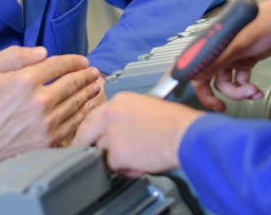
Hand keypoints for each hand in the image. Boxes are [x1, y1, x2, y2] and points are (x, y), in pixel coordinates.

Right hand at [0, 46, 101, 167]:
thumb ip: (13, 55)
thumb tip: (43, 53)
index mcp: (25, 81)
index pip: (59, 65)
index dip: (74, 61)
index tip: (82, 61)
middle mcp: (39, 102)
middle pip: (72, 84)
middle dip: (86, 76)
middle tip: (94, 72)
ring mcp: (46, 124)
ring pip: (77, 104)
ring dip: (89, 93)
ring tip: (96, 86)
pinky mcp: (47, 141)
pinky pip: (73, 125)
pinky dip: (84, 114)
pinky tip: (88, 108)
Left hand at [73, 92, 202, 177]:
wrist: (185, 134)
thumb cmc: (175, 122)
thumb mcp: (147, 106)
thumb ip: (126, 115)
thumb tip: (117, 128)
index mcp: (119, 100)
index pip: (93, 116)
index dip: (92, 130)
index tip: (93, 137)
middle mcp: (111, 114)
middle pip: (85, 132)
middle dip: (88, 144)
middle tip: (96, 153)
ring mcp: (112, 134)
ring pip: (100, 151)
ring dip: (113, 158)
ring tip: (134, 158)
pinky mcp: (117, 153)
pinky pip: (112, 166)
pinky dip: (125, 169)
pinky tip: (139, 164)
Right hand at [193, 0, 270, 110]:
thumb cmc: (265, 21)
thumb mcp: (240, 42)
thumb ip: (218, 58)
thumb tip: (197, 74)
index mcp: (213, 42)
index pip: (194, 66)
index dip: (193, 83)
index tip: (201, 99)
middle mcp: (219, 50)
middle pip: (207, 78)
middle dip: (214, 95)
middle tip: (220, 106)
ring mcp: (232, 56)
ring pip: (226, 83)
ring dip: (238, 92)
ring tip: (252, 92)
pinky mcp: (245, 60)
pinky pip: (240, 80)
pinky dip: (247, 88)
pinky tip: (256, 90)